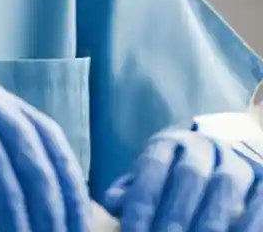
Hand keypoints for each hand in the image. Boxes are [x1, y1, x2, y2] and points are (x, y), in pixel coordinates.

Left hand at [102, 129, 261, 230]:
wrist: (214, 166)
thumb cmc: (169, 183)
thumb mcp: (145, 183)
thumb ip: (128, 194)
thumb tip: (114, 207)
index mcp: (168, 142)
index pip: (152, 166)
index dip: (142, 203)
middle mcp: (203, 144)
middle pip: (190, 175)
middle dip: (176, 214)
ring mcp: (236, 156)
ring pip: (227, 183)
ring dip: (212, 219)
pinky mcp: (261, 173)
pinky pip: (260, 196)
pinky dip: (249, 221)